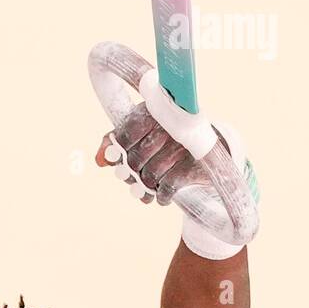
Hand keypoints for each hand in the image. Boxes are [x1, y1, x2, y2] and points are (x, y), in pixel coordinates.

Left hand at [95, 102, 230, 205]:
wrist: (210, 150)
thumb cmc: (168, 140)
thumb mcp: (141, 135)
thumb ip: (115, 143)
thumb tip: (98, 161)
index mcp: (154, 110)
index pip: (125, 135)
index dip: (118, 153)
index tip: (122, 160)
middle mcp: (170, 125)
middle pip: (136, 159)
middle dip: (131, 174)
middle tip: (134, 178)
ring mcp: (183, 146)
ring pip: (150, 175)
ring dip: (146, 187)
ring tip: (148, 187)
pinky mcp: (193, 166)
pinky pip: (166, 188)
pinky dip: (161, 197)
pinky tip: (162, 196)